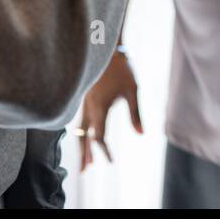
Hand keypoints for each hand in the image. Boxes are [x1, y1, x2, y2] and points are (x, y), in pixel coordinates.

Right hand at [78, 51, 141, 170]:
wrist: (104, 46)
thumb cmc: (122, 68)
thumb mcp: (132, 90)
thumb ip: (135, 113)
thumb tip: (141, 134)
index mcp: (100, 108)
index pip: (99, 136)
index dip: (104, 150)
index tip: (110, 160)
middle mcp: (88, 107)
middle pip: (84, 136)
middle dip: (85, 155)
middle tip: (84, 172)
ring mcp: (83, 101)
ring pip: (79, 128)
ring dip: (81, 144)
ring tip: (85, 158)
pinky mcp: (82, 95)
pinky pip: (78, 118)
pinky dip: (80, 131)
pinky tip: (83, 134)